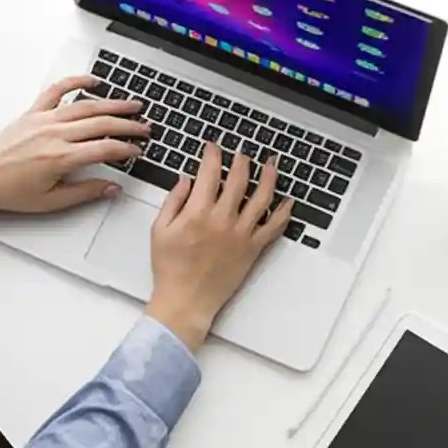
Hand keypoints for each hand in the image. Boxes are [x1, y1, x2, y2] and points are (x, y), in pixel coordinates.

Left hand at [0, 76, 149, 224]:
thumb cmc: (9, 190)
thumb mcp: (52, 201)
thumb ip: (86, 192)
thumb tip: (112, 187)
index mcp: (60, 158)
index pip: (105, 149)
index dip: (126, 149)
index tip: (137, 151)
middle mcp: (54, 134)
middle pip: (101, 124)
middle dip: (128, 125)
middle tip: (145, 127)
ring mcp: (43, 120)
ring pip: (86, 106)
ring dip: (113, 103)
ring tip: (132, 104)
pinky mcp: (33, 112)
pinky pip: (57, 91)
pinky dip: (76, 82)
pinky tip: (93, 81)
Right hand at [144, 143, 292, 350]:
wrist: (186, 300)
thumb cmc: (170, 268)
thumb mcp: (160, 230)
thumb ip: (174, 201)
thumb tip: (185, 179)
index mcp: (198, 212)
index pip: (210, 173)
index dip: (213, 155)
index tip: (214, 147)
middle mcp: (223, 219)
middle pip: (239, 180)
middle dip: (241, 160)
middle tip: (242, 153)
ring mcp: (241, 234)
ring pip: (262, 198)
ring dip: (269, 177)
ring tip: (272, 164)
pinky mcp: (253, 249)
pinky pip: (274, 227)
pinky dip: (284, 212)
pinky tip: (288, 201)